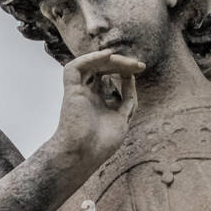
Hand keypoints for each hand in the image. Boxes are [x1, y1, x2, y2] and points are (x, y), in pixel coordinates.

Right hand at [50, 49, 143, 169]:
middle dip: (121, 63)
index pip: (109, 77)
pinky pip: (76, 67)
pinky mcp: (70, 90)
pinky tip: (108, 55)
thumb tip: (131, 78)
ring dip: (111, 60)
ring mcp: (78, 91)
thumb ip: (128, 99)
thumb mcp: (123, 118)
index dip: (125, 70)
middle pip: (102, 68)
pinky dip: (91, 57)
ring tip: (129, 63)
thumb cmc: (101, 143)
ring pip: (91, 64)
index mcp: (97, 100)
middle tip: (138, 65)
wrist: (84, 155)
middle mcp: (87, 94)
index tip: (140, 68)